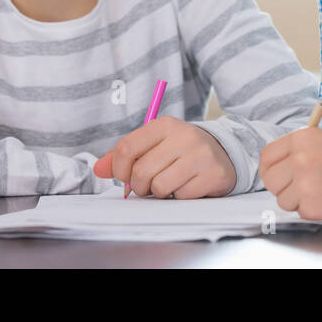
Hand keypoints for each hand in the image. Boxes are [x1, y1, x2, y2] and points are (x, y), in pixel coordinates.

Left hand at [92, 115, 236, 198]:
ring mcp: (200, 155)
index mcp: (164, 125)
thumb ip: (124, 156)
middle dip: (140, 186)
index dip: (119, 169)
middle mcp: (183, 136)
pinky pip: (181, 196)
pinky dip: (179, 196)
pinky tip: (188, 185)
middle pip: (141, 172)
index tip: (126, 176)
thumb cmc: (180, 151)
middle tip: (150, 184)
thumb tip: (98, 169)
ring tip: (170, 183)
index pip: (126, 148)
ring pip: (159, 186)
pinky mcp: (212, 174)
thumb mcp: (154, 145)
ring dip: (160, 192)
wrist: (223, 153)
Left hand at [258, 127, 321, 220]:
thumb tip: (285, 167)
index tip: (279, 174)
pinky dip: (313, 210)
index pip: (267, 157)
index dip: (272, 168)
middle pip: (271, 181)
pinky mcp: (314, 209)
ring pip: (284, 200)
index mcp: (303, 138)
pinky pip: (300, 213)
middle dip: (284, 186)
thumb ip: (304, 150)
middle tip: (304, 187)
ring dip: (299, 200)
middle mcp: (300, 160)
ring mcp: (305, 185)